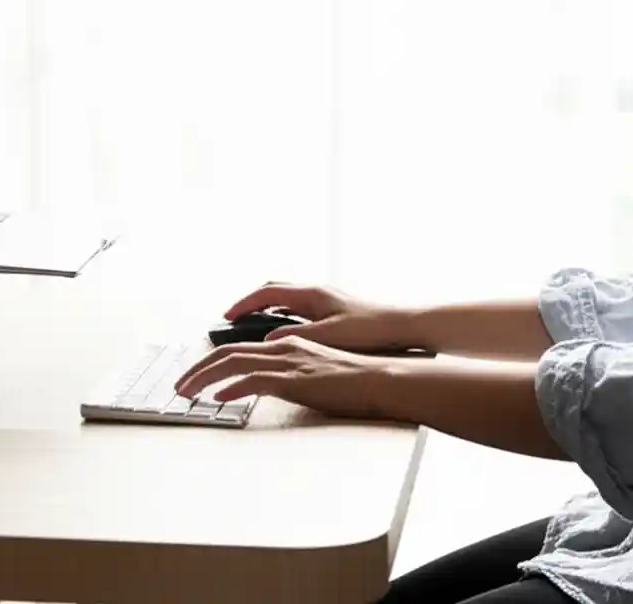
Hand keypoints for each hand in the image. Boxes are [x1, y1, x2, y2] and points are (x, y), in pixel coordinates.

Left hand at [174, 336, 392, 417]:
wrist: (378, 380)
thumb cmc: (350, 382)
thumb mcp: (310, 375)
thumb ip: (285, 377)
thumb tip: (262, 386)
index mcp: (284, 344)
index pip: (236, 350)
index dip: (210, 363)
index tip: (193, 378)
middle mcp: (281, 347)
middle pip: (226, 353)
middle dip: (197, 369)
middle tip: (178, 387)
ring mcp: (287, 362)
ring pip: (233, 363)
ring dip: (204, 378)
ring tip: (186, 394)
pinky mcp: (295, 379)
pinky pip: (255, 380)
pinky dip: (232, 388)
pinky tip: (219, 398)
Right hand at [226, 283, 421, 353]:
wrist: (405, 326)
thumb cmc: (370, 330)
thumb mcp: (328, 336)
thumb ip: (295, 337)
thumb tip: (268, 341)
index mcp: (311, 294)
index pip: (266, 293)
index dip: (243, 305)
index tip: (227, 317)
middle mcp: (317, 292)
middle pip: (273, 291)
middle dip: (251, 304)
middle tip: (234, 320)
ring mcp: (326, 299)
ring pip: (287, 300)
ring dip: (267, 311)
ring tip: (254, 329)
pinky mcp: (335, 309)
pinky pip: (300, 309)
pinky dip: (284, 317)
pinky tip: (285, 335)